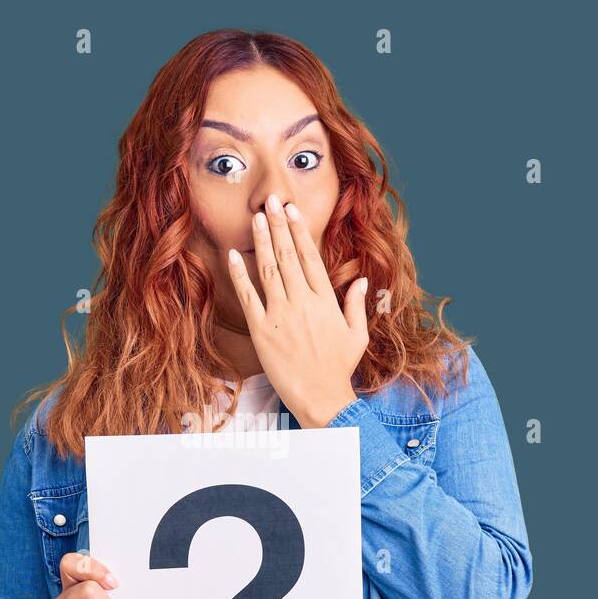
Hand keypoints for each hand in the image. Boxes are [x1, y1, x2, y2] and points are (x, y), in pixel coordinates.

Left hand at [225, 192, 367, 428]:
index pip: (310, 257)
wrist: (320, 398)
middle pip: (288, 256)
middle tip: (270, 200)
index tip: (291, 211)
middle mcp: (302, 302)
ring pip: (269, 270)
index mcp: (325, 300)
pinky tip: (235, 254)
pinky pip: (248, 297)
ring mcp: (280, 315)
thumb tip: (362, 281)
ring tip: (256, 218)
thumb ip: (356, 305)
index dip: (299, 231)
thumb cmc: (339, 368)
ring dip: (262, 241)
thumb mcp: (356, 335)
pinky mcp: (261, 330)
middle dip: (278, 225)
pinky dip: (240, 275)